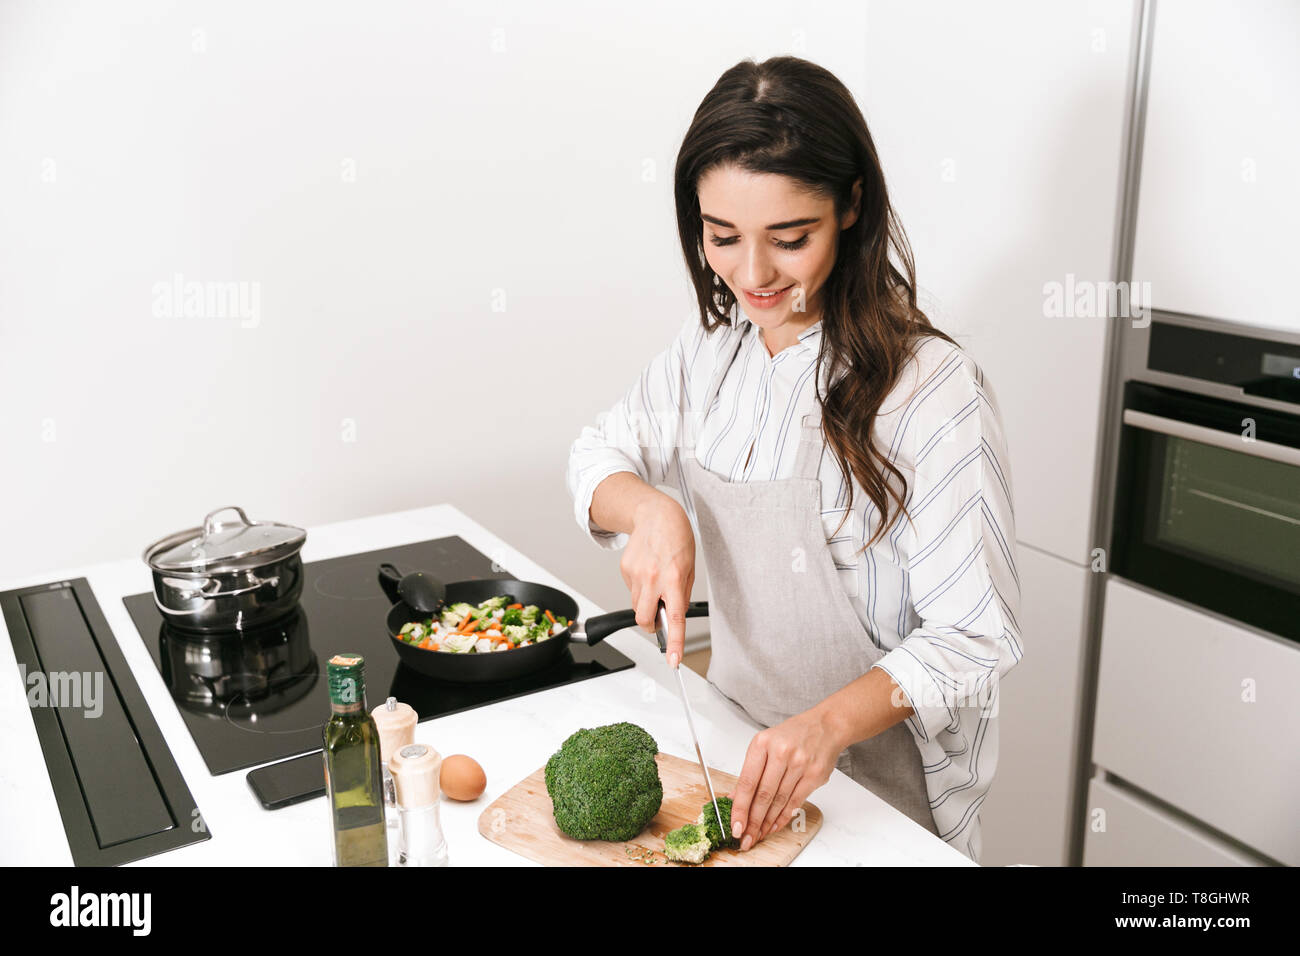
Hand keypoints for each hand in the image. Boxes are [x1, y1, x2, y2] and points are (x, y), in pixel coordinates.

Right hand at [620, 494, 694, 667]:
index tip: (674, 661)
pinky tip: (647, 571)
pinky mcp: (624, 570)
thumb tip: (676, 613)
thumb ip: (683, 593)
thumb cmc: (676, 537)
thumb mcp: (690, 567)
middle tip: (660, 614)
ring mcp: (635, 575)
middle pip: (644, 619)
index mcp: (674, 579)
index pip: (674, 619)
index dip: (674, 643)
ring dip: (646, 603)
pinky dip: (640, 588)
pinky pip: (631, 590)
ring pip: (637, 605)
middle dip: (652, 624)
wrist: (655, 514)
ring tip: (656, 582)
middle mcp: (652, 579)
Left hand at [729, 706, 845, 849]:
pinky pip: (795, 802)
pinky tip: (774, 826)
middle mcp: (781, 753)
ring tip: (758, 835)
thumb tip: (735, 798)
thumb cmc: (792, 734)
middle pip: (763, 795)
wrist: (826, 725)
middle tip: (745, 838)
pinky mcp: (814, 775)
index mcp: (762, 744)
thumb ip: (750, 771)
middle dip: (752, 821)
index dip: (740, 808)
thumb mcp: (765, 744)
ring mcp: (799, 764)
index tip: (735, 825)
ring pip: (779, 801)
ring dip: (767, 822)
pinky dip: (783, 817)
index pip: (747, 782)